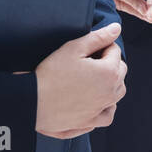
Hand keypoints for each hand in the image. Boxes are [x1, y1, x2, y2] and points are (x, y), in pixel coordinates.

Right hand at [35, 23, 126, 138]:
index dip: (102, 46)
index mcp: (109, 73)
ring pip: (117, 93)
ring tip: (93, 78)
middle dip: (109, 63)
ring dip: (111, 84)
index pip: (115, 52)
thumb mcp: (73, 48)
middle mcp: (110, 93)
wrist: (31, 102)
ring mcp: (101, 109)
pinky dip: (105, 108)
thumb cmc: (50, 75)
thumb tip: (116, 29)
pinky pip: (107, 116)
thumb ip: (98, 37)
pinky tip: (96, 101)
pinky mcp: (90, 122)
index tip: (89, 48)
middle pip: (120, 72)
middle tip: (89, 61)